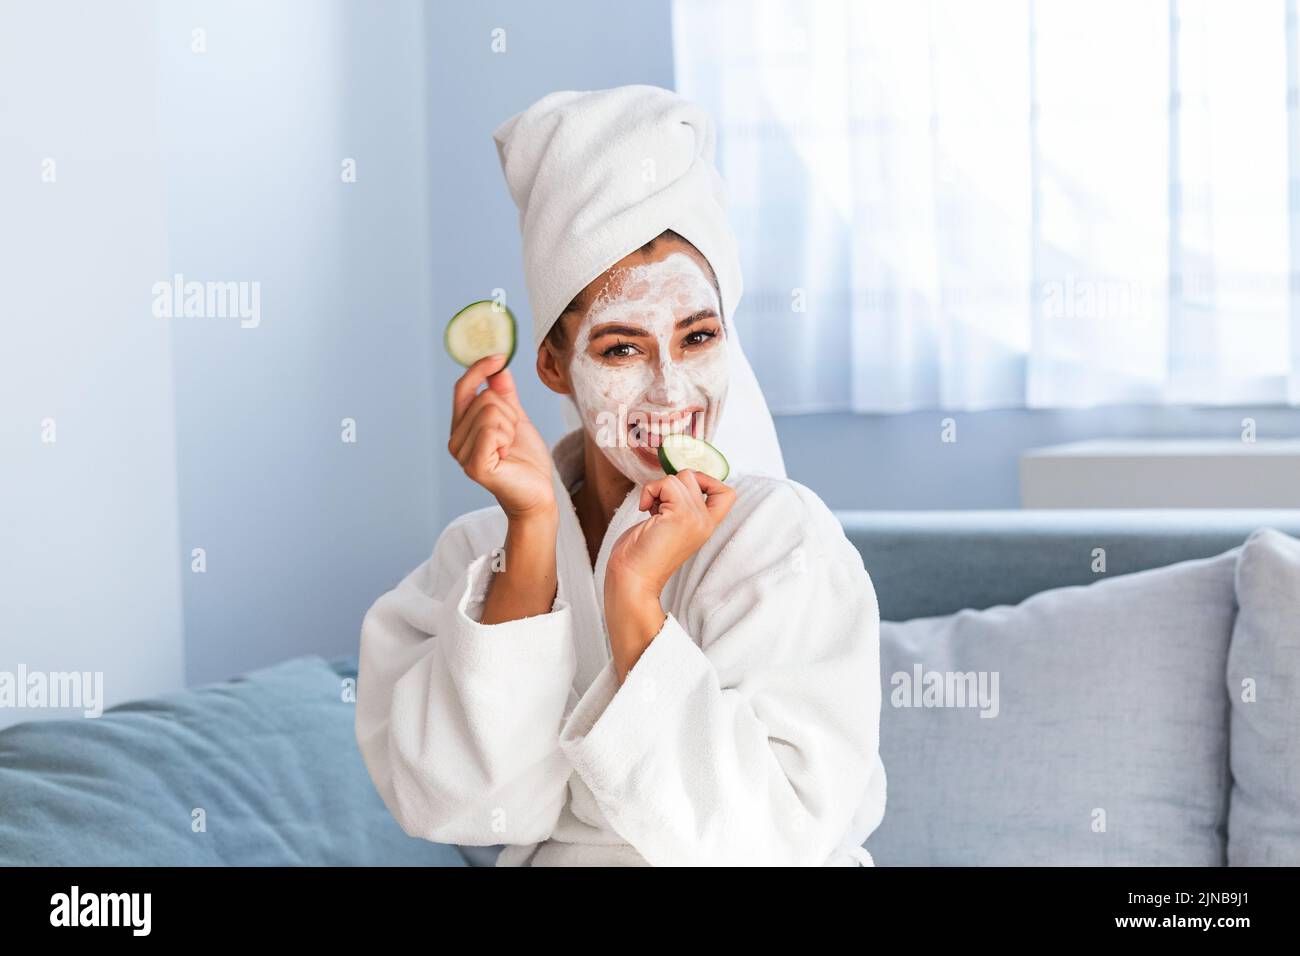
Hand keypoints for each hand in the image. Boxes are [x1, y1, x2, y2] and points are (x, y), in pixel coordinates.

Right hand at [449, 353, 555, 522]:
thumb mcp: (517, 419)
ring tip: (510, 447)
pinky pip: (492, 430)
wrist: (538, 493)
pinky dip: (507, 438)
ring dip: (510, 427)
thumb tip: (498, 366)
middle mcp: (455, 440)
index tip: (499, 356)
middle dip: (509, 412)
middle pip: (483, 398)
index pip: (463, 388)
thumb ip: (505, 394)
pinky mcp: (474, 466)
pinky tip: (507, 455)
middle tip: (513, 436)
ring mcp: (461, 455)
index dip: (479, 368)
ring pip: (489, 412)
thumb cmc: (526, 460)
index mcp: (462, 428)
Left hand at [605, 470, 735, 603]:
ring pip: (681, 477)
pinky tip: (645, 510)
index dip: (705, 481)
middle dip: (670, 484)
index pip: (727, 493)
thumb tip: (673, 480)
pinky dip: (650, 490)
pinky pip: (666, 483)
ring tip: (651, 510)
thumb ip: (679, 505)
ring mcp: (695, 518)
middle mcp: (705, 522)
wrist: (633, 578)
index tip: (680, 492)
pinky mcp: (680, 516)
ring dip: (658, 488)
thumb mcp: (670, 525)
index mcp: (706, 526)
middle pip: (694, 476)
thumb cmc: (642, 554)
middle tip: (658, 506)